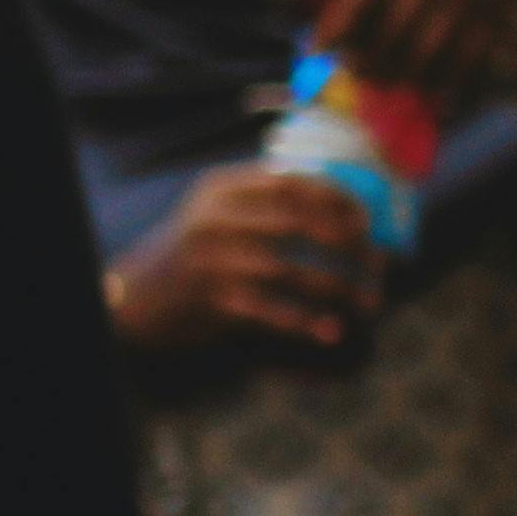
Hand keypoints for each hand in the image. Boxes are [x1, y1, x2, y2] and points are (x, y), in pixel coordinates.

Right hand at [105, 166, 382, 355]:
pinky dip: (306, 323)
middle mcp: (216, 218)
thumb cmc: (196, 253)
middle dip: (350, 246)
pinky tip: (332, 331)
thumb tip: (347, 212)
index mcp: (222, 189)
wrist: (138, 293)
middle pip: (300, 224)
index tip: (368, 224)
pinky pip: (271, 310)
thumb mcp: (218, 213)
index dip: (340, 202)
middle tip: (378, 267)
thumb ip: (266, 204)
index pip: (295, 184)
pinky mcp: (213, 299)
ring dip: (340, 288)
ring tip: (369, 303)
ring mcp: (213, 259)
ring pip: (293, 269)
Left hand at [317, 0, 516, 103]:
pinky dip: (451, 80)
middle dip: (369, 57)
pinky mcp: (498, 6)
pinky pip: (472, 54)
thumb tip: (334, 7)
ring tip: (385, 82)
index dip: (338, 26)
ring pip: (431, 47)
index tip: (318, 49)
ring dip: (403, 73)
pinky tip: (434, 94)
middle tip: (355, 72)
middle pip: (394, 27)